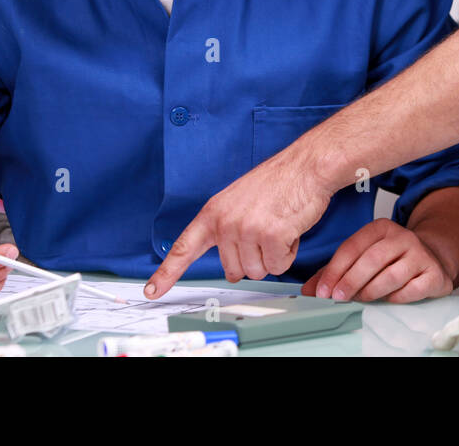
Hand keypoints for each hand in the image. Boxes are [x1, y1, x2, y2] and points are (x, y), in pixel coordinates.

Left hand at [144, 151, 332, 297]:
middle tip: (267, 230)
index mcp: (213, 213)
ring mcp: (247, 229)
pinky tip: (291, 229)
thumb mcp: (240, 201)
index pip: (184, 248)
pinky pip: (278, 265)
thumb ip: (228, 231)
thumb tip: (232, 269)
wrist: (306, 166)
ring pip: (257, 271)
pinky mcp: (271, 235)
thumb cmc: (279, 183)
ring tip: (280, 226)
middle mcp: (225, 222)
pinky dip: (288, 253)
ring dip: (273, 256)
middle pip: (233, 269)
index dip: (167, 273)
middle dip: (254, 257)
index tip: (152, 291)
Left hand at [300, 219, 454, 302]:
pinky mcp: (434, 273)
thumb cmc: (391, 260)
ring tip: (361, 299)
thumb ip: (335, 272)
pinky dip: (398, 297)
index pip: (352, 247)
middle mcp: (402, 237)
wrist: (432, 259)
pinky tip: (389, 300)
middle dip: (350, 280)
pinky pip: (413, 288)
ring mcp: (420, 254)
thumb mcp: (363, 257)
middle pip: (371, 259)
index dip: (334, 270)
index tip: (323, 291)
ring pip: (392, 274)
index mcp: (380, 228)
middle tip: (338, 298)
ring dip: (372, 290)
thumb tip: (310, 290)